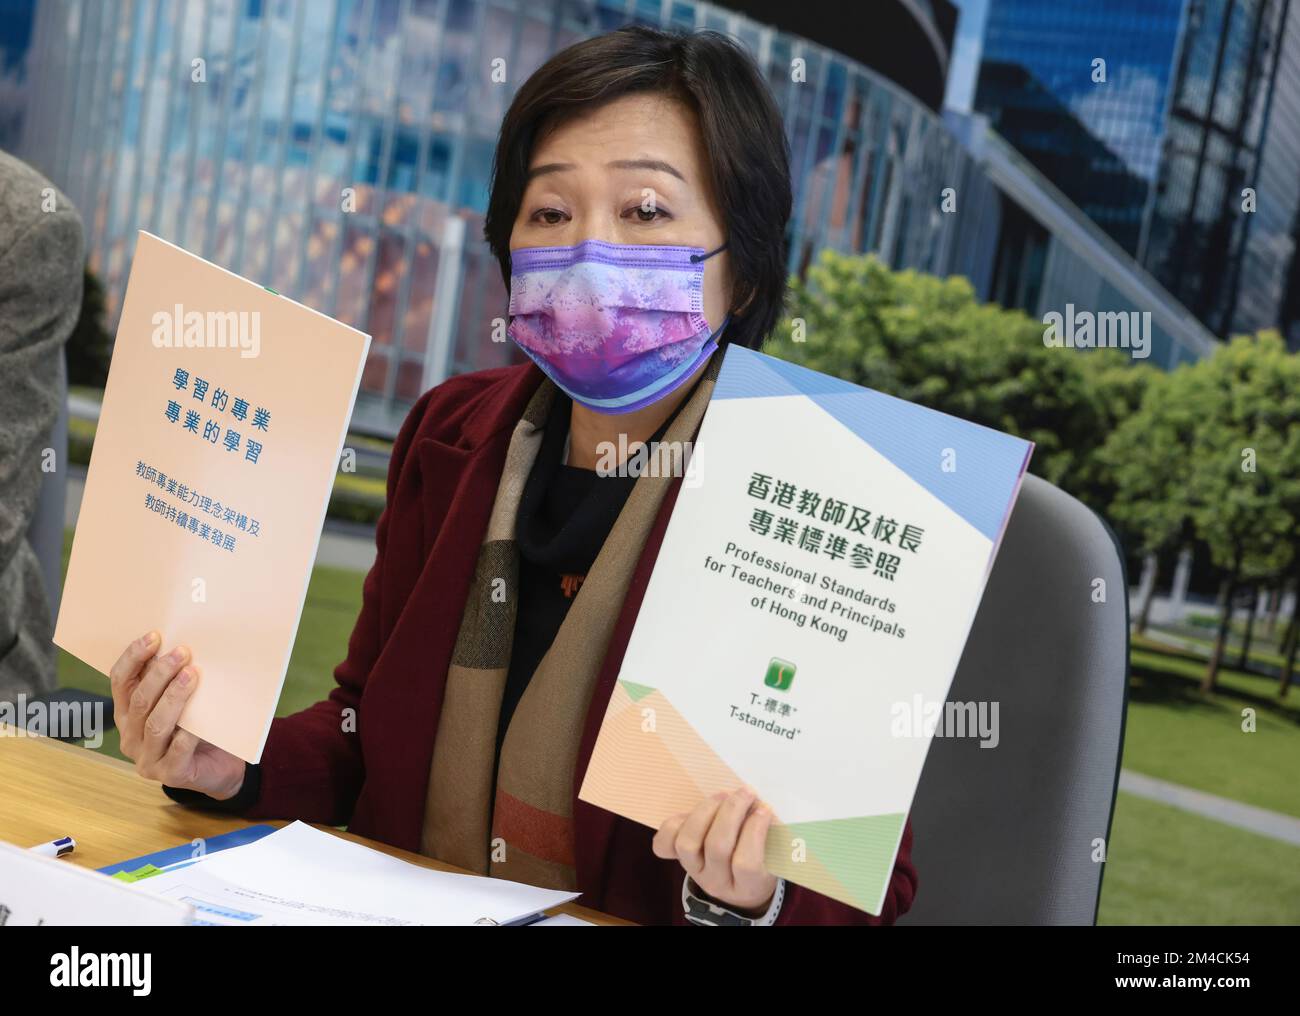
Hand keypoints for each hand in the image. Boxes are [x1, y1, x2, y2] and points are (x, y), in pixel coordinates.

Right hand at [110, 631, 244, 799]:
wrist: (220, 769)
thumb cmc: (198, 729)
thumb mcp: (181, 703)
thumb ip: (172, 682)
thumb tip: (180, 645)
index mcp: (127, 715)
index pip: (120, 682)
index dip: (134, 658)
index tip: (154, 636)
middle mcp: (130, 737)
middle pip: (139, 700)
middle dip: (160, 673)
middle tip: (182, 652)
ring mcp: (148, 759)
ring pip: (155, 723)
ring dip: (174, 697)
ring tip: (192, 675)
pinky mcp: (170, 774)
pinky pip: (178, 750)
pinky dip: (188, 733)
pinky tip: (199, 721)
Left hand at [652, 787, 776, 915]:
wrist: (736, 885)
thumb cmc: (762, 862)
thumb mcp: (775, 856)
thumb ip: (770, 834)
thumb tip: (760, 804)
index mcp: (748, 887)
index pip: (747, 864)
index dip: (755, 832)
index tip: (764, 808)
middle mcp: (717, 883)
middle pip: (717, 848)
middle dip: (732, 812)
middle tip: (746, 792)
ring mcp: (694, 872)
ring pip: (688, 842)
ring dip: (706, 811)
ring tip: (723, 795)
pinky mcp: (677, 860)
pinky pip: (665, 842)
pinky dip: (677, 821)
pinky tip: (697, 809)